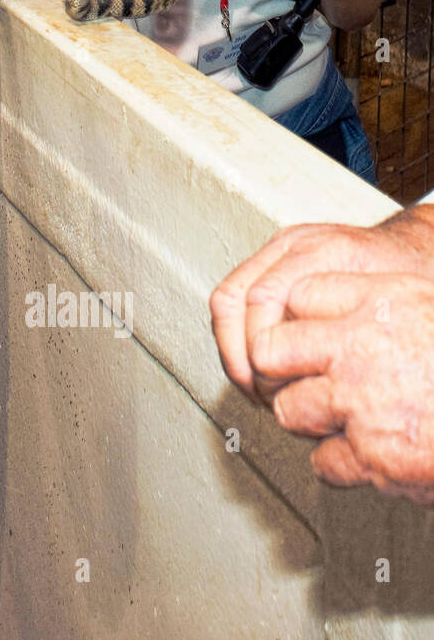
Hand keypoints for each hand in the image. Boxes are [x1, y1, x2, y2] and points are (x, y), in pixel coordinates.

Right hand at [210, 204, 433, 401]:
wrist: (415, 250)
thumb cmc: (413, 280)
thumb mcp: (391, 310)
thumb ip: (353, 335)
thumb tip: (326, 387)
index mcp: (324, 252)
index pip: (262, 298)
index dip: (259, 350)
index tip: (277, 386)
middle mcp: (293, 246)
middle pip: (232, 299)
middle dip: (238, 355)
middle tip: (261, 393)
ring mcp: (277, 252)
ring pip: (226, 301)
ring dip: (233, 351)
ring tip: (257, 387)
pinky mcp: (269, 264)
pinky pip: (234, 301)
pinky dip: (238, 340)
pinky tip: (261, 367)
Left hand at [247, 271, 433, 504]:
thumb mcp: (429, 306)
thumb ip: (388, 305)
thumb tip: (342, 311)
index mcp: (383, 302)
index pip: (300, 296)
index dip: (302, 318)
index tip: (308, 333)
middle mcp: (361, 348)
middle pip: (270, 350)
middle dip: (282, 369)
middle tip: (302, 379)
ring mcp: (362, 404)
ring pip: (289, 410)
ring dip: (311, 419)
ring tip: (343, 419)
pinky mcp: (373, 457)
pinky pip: (325, 462)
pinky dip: (344, 465)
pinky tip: (370, 455)